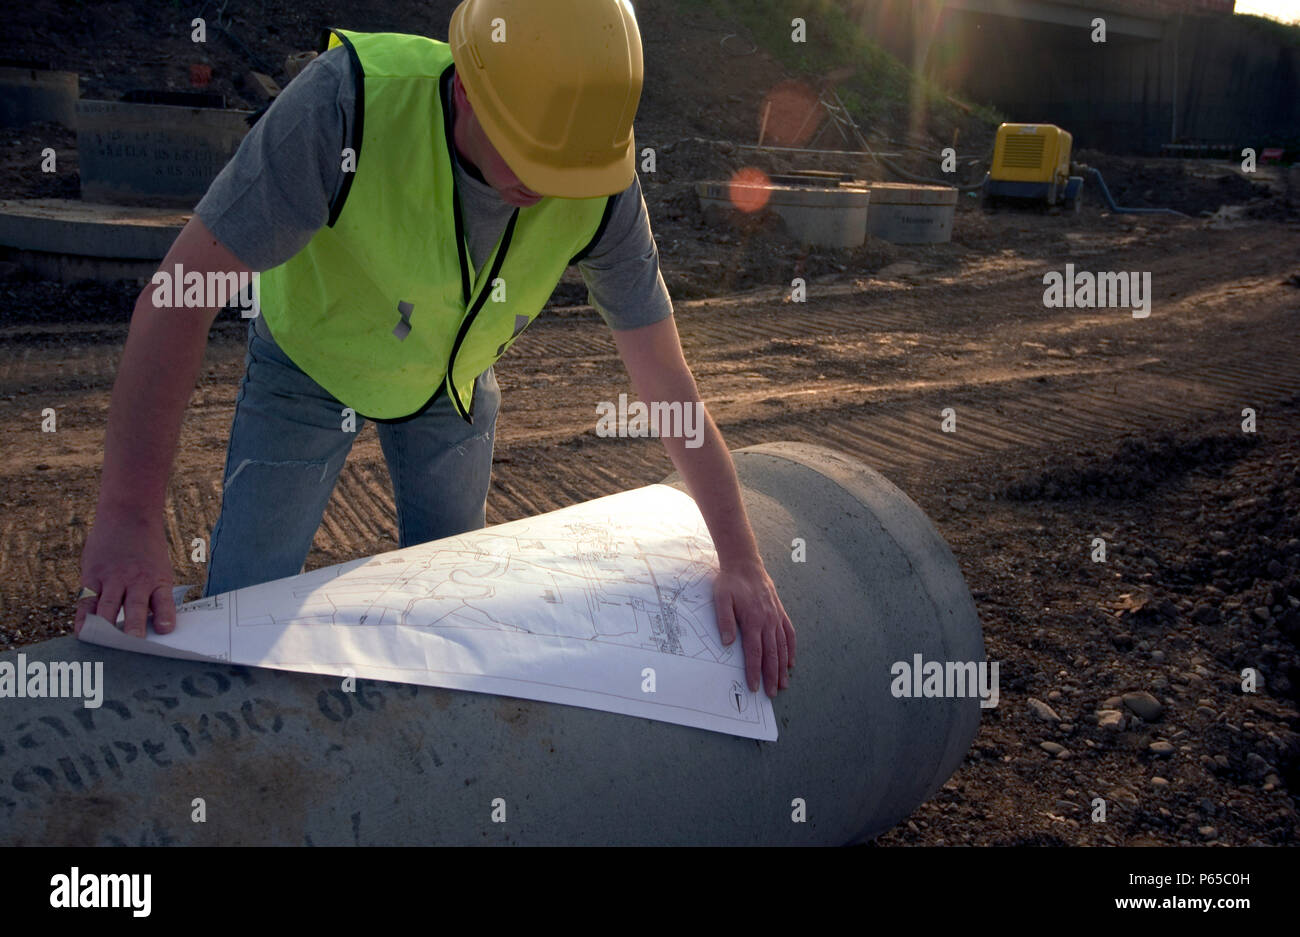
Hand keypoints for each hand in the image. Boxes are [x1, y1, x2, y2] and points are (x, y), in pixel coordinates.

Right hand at [75, 513, 175, 637]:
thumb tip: (154, 628)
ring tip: (105, 645)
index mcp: (158, 579)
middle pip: (135, 606)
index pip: (164, 601)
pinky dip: (84, 619)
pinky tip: (83, 633)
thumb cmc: (147, 551)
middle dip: (133, 626)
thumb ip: (155, 596)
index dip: (165, 616)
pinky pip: (86, 601)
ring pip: (108, 606)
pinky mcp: (92, 575)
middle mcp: (136, 579)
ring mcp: (113, 577)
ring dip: (107, 627)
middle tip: (132, 643)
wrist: (128, 516)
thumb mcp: (160, 570)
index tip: (165, 631)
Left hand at [714, 558, 795, 696]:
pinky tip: (791, 662)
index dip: (755, 671)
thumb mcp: (721, 599)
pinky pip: (789, 633)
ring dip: (782, 668)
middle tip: (772, 693)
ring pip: (782, 647)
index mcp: (753, 620)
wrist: (745, 564)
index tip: (754, 687)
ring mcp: (776, 617)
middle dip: (772, 676)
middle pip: (772, 654)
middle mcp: (768, 621)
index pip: (755, 652)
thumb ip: (725, 621)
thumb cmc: (730, 583)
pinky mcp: (780, 613)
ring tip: (784, 684)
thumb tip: (728, 643)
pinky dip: (791, 649)